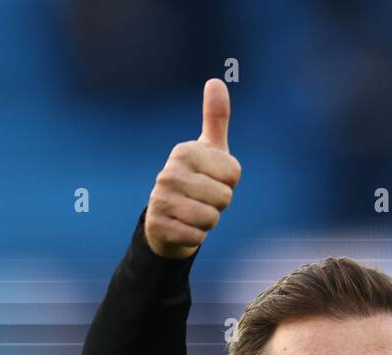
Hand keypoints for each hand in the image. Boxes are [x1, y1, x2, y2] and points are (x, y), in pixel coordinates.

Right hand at [145, 78, 241, 258]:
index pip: (233, 174)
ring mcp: (160, 199)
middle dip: (219, 205)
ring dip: (208, 222)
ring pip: (211, 219)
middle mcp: (168, 172)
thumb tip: (217, 80)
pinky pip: (196, 237)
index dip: (229, 183)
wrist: (168, 219)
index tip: (212, 180)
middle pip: (224, 198)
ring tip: (194, 213)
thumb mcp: (210, 150)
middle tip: (202, 199)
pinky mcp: (158, 225)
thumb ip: (216, 118)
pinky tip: (183, 227)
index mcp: (184, 151)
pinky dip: (196, 237)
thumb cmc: (197, 180)